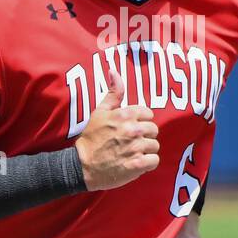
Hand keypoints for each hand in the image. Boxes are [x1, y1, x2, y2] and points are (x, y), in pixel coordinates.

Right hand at [75, 70, 158, 190]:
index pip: (148, 114)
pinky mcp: (137, 164)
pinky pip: (154, 160)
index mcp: (125, 115)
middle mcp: (132, 130)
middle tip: (132, 141)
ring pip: (154, 145)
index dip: (141, 121)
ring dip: (146, 150)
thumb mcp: (99, 112)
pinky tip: (137, 162)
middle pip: (153, 129)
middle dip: (145, 135)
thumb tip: (114, 71)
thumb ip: (113, 93)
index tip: (132, 128)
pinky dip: (148, 163)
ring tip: (133, 152)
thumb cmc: (91, 138)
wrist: (83, 166)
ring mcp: (136, 147)